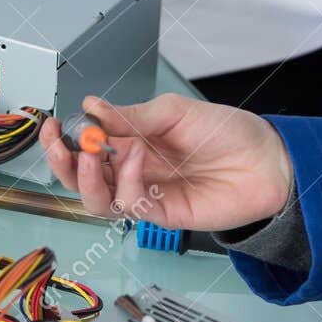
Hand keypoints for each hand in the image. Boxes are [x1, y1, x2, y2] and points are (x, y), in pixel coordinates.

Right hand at [39, 93, 293, 233]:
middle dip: (62, 163)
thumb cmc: (227, 131)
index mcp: (132, 142)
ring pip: (97, 200)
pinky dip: (126, 181)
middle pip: (82, 179)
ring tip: (96, 151)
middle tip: (58, 142)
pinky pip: (130, 206)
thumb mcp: (175, 111)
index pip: (87, 147)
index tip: (54, 124)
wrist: (267, 160)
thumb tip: (91, 107)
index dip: (66, 139)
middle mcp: (134, 170)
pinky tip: (137, 157)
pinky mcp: (163, 215)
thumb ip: (132, 116)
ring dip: (88, 177)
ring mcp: (147, 194)